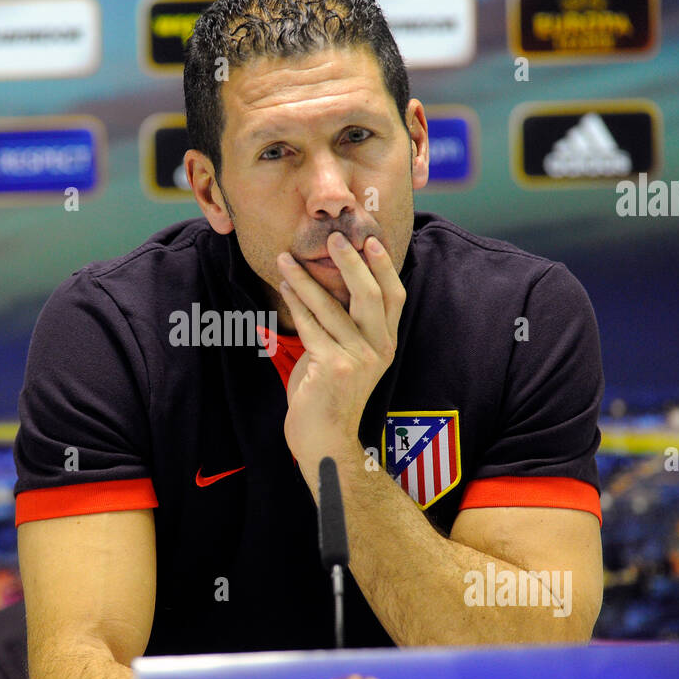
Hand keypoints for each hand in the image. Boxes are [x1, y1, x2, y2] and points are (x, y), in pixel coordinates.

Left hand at [277, 231, 405, 483]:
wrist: (323, 439)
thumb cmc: (328, 396)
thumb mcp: (345, 356)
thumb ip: (343, 326)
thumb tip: (327, 286)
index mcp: (386, 344)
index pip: (393, 297)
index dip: (383, 267)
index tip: (370, 240)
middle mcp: (378, 349)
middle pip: (370, 294)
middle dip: (351, 262)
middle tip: (332, 239)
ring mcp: (358, 358)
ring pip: (333, 307)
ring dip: (307, 279)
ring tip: (288, 258)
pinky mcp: (333, 366)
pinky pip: (312, 326)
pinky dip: (296, 303)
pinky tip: (285, 286)